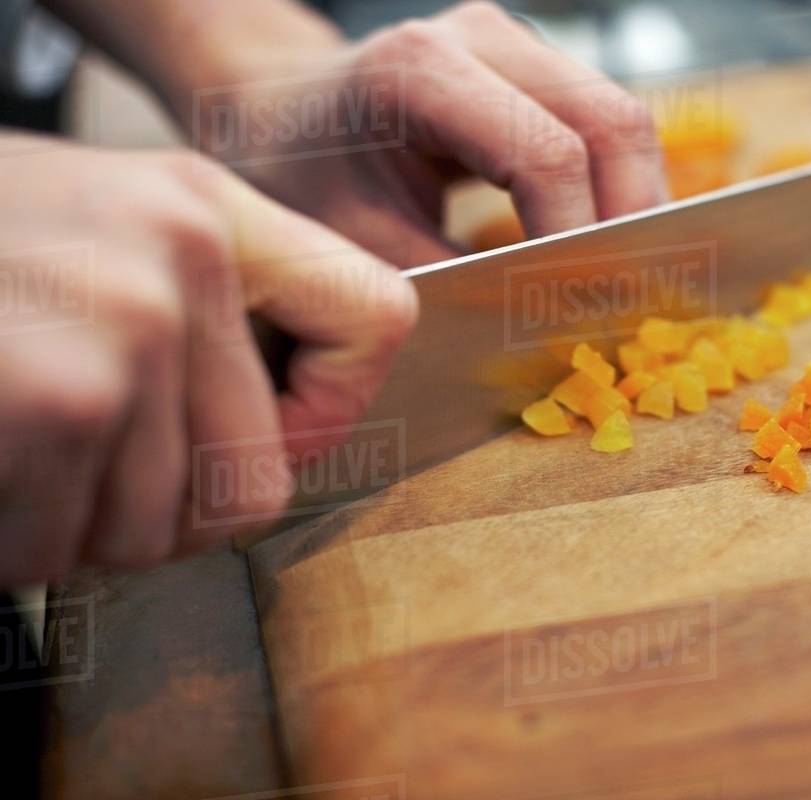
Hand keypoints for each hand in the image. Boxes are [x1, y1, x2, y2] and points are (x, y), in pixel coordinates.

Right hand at [0, 137, 416, 585]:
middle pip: (259, 480)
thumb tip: (302, 431)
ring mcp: (121, 328)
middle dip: (165, 511)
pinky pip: (66, 551)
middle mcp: (181, 257)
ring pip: (158, 531)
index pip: (378, 322)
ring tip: (17, 448)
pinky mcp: (56, 400)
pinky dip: (11, 541)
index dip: (331, 407)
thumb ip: (212, 317)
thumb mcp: (107, 238)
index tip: (270, 429)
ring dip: (74, 527)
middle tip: (83, 466)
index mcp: (211, 212)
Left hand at [186, 1, 668, 264]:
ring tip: (621, 279)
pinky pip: (606, 126)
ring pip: (623, 121)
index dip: (579, 239)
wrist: (277, 118)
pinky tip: (603, 245)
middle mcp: (480, 37)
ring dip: (634, 205)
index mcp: (420, 72)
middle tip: (626, 301)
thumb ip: (451, 287)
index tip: (584, 308)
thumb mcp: (359, 247)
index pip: (546, 155)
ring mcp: (514, 44)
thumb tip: (550, 326)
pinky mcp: (533, 66)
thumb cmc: (301, 181)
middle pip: (612, 123)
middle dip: (631, 221)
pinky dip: (617, 189)